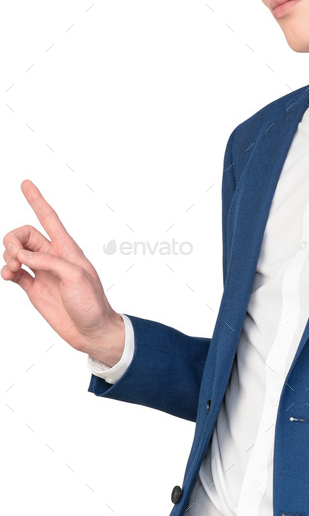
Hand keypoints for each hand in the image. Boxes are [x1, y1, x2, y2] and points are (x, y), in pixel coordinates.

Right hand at [2, 179, 122, 355]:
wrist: (92, 332)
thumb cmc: (92, 304)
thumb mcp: (75, 276)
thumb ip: (48, 261)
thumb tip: (21, 255)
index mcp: (67, 248)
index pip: (49, 218)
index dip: (37, 200)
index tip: (25, 183)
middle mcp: (53, 257)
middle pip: (25, 234)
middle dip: (13, 239)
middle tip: (16, 255)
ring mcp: (43, 273)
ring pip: (17, 252)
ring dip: (8, 255)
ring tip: (14, 268)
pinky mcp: (35, 289)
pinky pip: (15, 272)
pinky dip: (7, 270)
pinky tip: (8, 274)